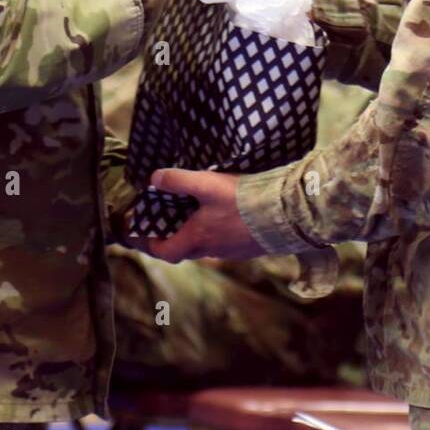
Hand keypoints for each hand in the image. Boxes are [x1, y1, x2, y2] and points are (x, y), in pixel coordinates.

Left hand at [132, 169, 265, 261]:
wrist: (285, 214)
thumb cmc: (242, 200)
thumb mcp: (206, 184)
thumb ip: (178, 180)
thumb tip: (154, 178)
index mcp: (197, 238)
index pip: (165, 251)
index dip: (150, 244)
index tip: (144, 235)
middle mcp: (212, 250)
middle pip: (186, 250)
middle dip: (174, 239)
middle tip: (169, 223)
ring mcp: (233, 251)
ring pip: (208, 247)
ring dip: (199, 236)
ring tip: (198, 216)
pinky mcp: (250, 248)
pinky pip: (228, 244)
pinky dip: (220, 234)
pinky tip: (229, 217)